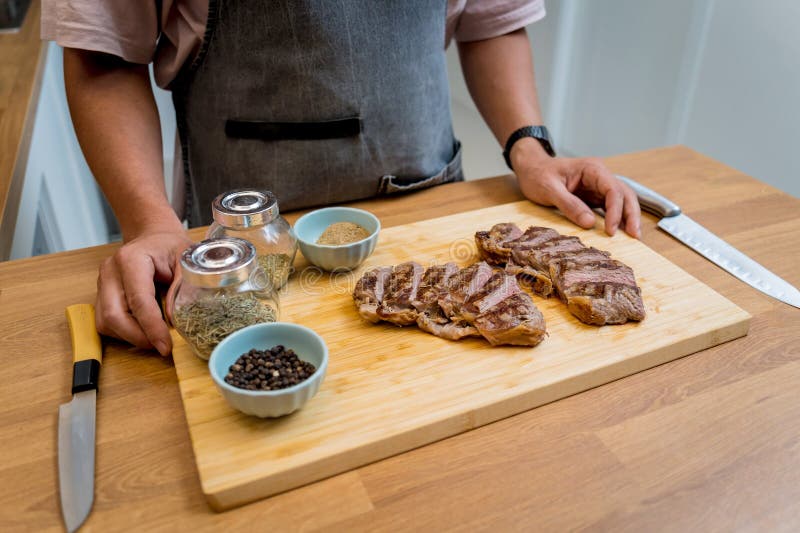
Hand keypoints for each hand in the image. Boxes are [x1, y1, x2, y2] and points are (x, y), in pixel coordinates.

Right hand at [96, 229, 192, 355]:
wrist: (154, 238)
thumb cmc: (171, 248)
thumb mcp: (187, 261)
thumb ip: (184, 287)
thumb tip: (174, 320)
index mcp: (131, 259)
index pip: (138, 300)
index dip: (152, 327)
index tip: (165, 346)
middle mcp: (110, 271)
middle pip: (113, 315)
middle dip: (138, 337)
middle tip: (161, 346)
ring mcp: (102, 284)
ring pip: (106, 323)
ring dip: (130, 337)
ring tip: (155, 335)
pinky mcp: (101, 295)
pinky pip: (106, 322)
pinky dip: (125, 332)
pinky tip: (143, 328)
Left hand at [511, 138, 640, 237]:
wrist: (530, 168)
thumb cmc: (537, 174)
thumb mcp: (549, 189)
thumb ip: (569, 204)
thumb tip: (590, 223)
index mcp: (592, 169)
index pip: (613, 189)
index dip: (616, 210)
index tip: (611, 230)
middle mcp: (600, 176)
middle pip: (624, 193)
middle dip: (631, 214)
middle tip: (635, 236)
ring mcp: (598, 186)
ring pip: (621, 200)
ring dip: (628, 217)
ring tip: (633, 236)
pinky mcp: (593, 196)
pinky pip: (609, 207)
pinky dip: (616, 218)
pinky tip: (619, 232)